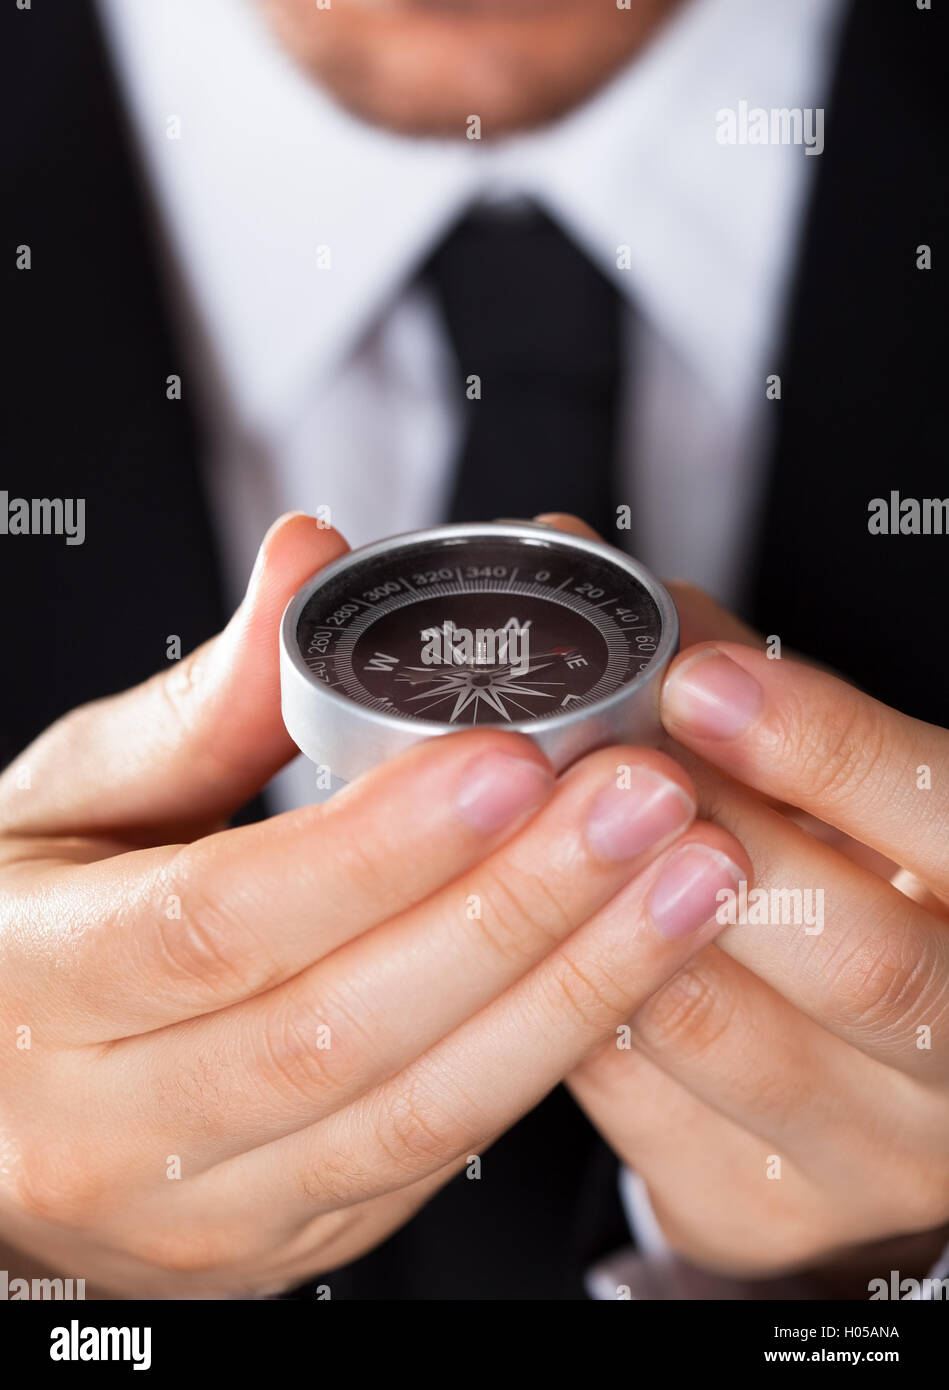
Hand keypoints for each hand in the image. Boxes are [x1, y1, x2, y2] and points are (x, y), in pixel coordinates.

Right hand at [0, 513, 750, 1296]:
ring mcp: (212, 1209)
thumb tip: (310, 555)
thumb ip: (203, 700)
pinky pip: (439, 1155)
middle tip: (650, 799)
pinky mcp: (296, 1242)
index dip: (374, 846)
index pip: (218, 923)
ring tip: (694, 878)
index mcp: (36, 990)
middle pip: (342, 1027)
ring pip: (418, 1112)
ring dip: (574, 988)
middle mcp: (115, 1129)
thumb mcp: (71, 802)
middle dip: (517, 908)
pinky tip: (636, 963)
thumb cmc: (20, 932)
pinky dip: (548, 1054)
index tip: (510, 758)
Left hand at [566, 577, 948, 1280]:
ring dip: (605, 913)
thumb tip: (592, 565)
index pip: (945, 825)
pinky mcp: (753, 1203)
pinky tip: (522, 927)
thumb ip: (739, 687)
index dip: (829, 749)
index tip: (702, 675)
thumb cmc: (856, 902)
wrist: (878, 1093)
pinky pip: (632, 1096)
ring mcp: (865, 1153)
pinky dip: (562, 995)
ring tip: (528, 824)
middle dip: (706, 832)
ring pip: (720, 1028)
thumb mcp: (838, 795)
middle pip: (849, 949)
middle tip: (593, 755)